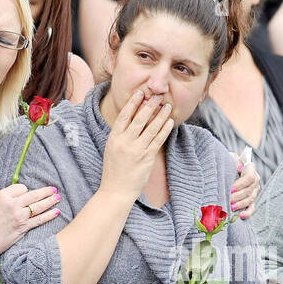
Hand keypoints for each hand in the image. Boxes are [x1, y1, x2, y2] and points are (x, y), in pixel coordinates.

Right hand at [0, 183, 60, 257]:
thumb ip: (6, 197)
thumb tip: (20, 194)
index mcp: (3, 196)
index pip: (21, 188)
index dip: (25, 191)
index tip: (26, 194)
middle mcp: (13, 204)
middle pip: (34, 195)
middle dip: (45, 192)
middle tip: (53, 189)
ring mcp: (19, 216)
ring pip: (39, 206)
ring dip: (50, 201)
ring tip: (58, 197)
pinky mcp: (24, 227)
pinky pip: (39, 219)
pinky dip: (49, 215)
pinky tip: (56, 212)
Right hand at [100, 85, 173, 201]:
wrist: (116, 190)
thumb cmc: (114, 170)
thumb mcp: (112, 148)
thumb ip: (120, 135)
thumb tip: (131, 120)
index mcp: (114, 137)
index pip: (124, 115)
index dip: (133, 102)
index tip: (140, 93)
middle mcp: (125, 142)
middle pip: (139, 118)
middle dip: (149, 105)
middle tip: (157, 95)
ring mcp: (136, 150)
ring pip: (151, 128)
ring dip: (160, 115)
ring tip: (167, 106)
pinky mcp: (147, 158)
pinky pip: (158, 140)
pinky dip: (165, 130)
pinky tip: (170, 122)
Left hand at [229, 154, 260, 218]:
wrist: (227, 170)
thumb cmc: (227, 163)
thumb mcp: (229, 157)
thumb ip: (234, 160)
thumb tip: (239, 168)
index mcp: (251, 169)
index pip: (250, 177)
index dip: (240, 184)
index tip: (230, 189)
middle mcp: (255, 181)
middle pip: (249, 190)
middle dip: (238, 196)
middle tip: (228, 199)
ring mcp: (254, 191)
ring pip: (250, 199)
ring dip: (240, 204)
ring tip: (231, 207)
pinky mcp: (251, 200)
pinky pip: (252, 208)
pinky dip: (247, 213)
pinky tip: (241, 216)